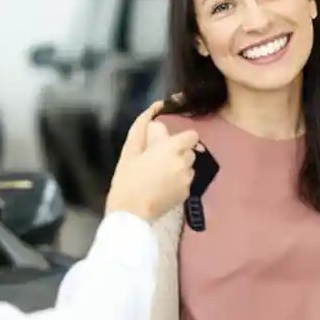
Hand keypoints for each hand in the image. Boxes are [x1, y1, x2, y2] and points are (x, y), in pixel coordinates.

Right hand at [105, 101, 197, 221]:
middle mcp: (184, 162)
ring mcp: (187, 180)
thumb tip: (156, 106)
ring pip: (189, 165)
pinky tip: (163, 186)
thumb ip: (143, 126)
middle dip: (178, 151)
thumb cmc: (127, 178)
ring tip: (160, 174)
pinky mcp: (186, 194)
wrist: (131, 213)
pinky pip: (186, 180)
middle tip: (158, 159)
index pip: (192, 135)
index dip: (181, 138)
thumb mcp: (130, 149)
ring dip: (179, 166)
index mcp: (171, 148)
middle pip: (190, 150)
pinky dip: (178, 180)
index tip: (166, 144)